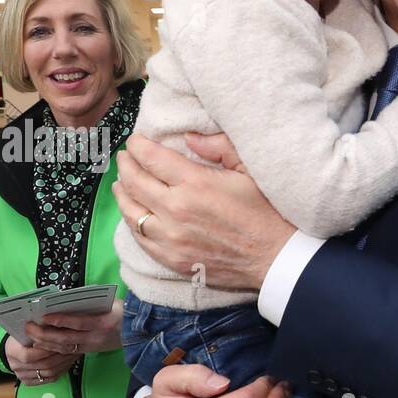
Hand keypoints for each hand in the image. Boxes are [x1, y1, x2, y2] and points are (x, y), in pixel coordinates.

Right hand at [5, 335, 77, 384]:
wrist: (15, 347)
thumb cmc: (24, 335)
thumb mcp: (28, 329)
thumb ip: (39, 330)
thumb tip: (57, 325)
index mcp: (12, 351)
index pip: (30, 355)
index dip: (48, 350)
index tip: (62, 342)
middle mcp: (15, 365)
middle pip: (43, 365)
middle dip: (61, 356)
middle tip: (73, 348)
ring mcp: (22, 375)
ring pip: (49, 373)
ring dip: (65, 363)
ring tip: (74, 353)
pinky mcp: (29, 382)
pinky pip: (50, 379)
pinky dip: (62, 370)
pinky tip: (68, 362)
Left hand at [25, 301, 122, 354]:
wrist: (139, 331)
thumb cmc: (123, 312)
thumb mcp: (111, 304)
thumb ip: (91, 303)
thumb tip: (65, 300)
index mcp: (104, 322)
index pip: (78, 323)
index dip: (60, 320)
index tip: (43, 316)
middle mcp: (97, 337)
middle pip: (67, 339)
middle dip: (45, 334)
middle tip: (29, 327)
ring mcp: (93, 346)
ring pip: (65, 348)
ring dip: (46, 343)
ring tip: (32, 336)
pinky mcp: (90, 350)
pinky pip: (69, 351)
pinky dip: (54, 348)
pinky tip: (43, 344)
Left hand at [113, 133, 294, 291]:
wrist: (275, 259)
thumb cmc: (266, 213)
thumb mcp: (249, 170)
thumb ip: (219, 147)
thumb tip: (190, 137)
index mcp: (195, 183)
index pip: (150, 157)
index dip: (138, 145)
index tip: (137, 141)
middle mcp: (176, 210)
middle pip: (134, 181)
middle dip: (126, 164)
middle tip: (126, 156)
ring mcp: (171, 238)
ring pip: (130, 210)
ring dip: (122, 192)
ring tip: (121, 183)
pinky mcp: (172, 259)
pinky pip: (139, 238)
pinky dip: (132, 221)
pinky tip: (134, 212)